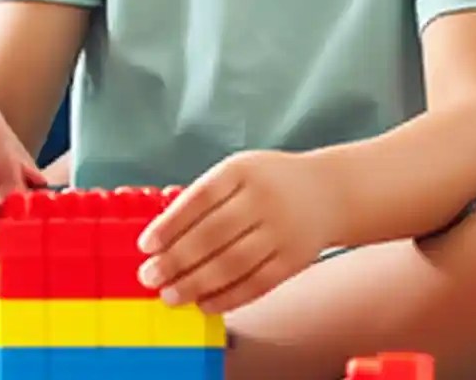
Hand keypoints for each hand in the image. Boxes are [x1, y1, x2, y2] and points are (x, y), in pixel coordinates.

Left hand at [136, 150, 340, 313]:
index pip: (200, 198)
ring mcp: (282, 231)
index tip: (146, 246)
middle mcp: (263, 200)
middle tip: (149, 277)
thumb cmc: (267, 182)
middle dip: (176, 260)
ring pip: (233, 264)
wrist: (329, 191)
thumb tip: (161, 238)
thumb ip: (203, 198)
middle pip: (213, 234)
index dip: (170, 224)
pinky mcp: (295, 260)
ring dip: (196, 284)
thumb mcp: (236, 173)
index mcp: (241, 171)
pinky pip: (257, 284)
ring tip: (170, 296)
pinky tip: (203, 304)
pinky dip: (228, 298)